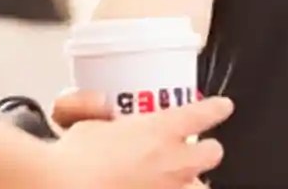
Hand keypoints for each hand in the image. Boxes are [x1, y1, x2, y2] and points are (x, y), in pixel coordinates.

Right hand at [49, 95, 232, 187]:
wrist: (64, 187)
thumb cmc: (73, 159)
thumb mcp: (85, 122)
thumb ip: (96, 111)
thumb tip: (100, 107)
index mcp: (159, 131)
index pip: (201, 114)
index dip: (216, 109)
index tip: (223, 106)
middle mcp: (172, 162)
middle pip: (212, 153)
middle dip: (208, 150)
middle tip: (200, 149)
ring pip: (199, 186)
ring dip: (193, 180)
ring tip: (185, 180)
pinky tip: (162, 188)